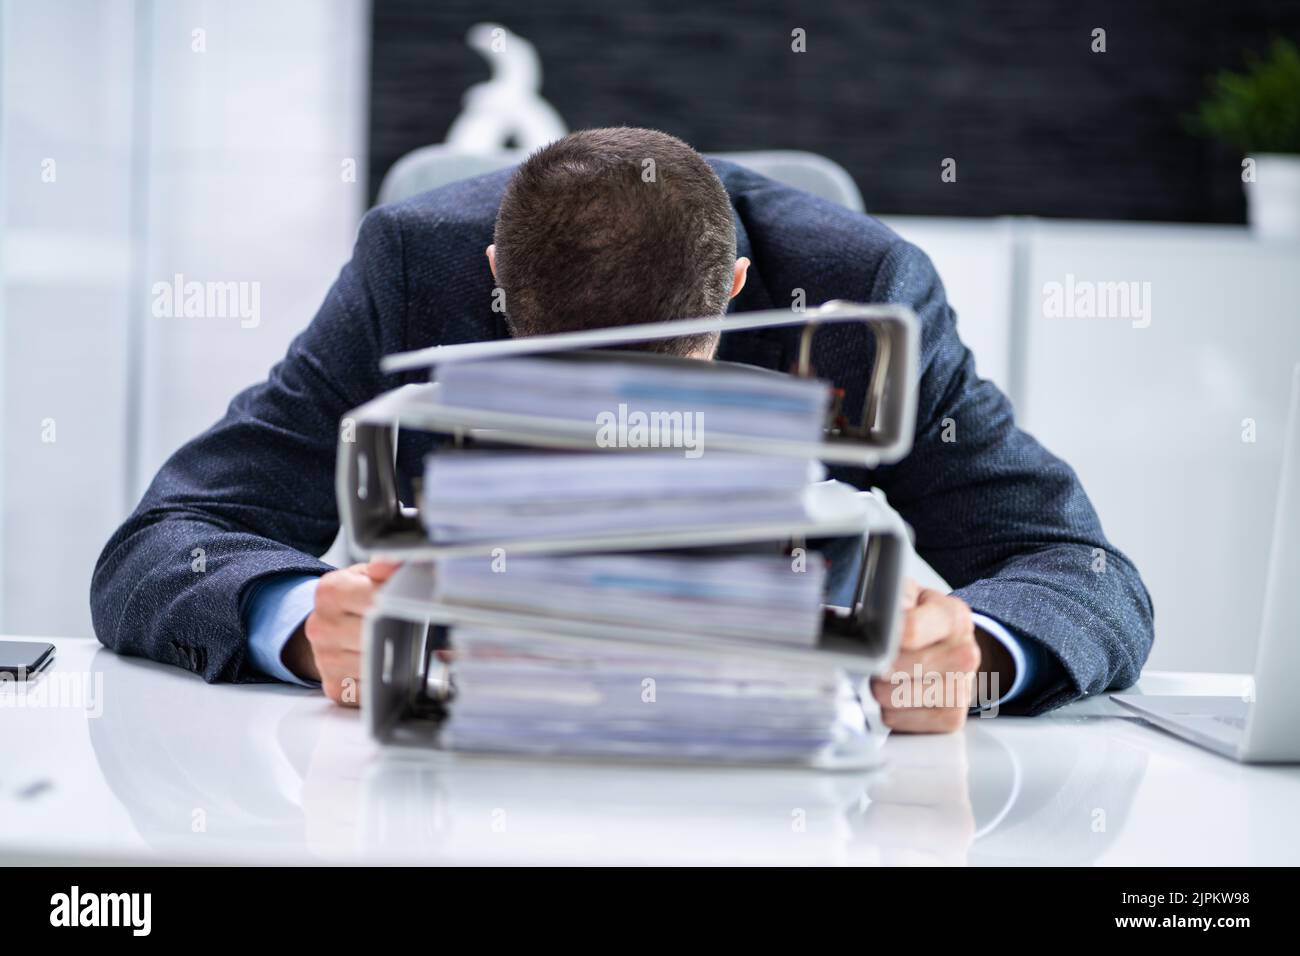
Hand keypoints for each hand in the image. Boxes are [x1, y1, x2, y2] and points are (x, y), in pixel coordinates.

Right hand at [284, 560, 400, 705]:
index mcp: (330, 592)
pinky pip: (373, 689)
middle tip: (410, 624)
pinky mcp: (335, 687)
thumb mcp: (370, 574)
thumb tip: (391, 564)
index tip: (411, 603)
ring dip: (395, 656)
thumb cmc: (356, 599)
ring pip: (377, 662)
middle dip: (398, 629)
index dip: (399, 601)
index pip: (374, 598)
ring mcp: (325, 660)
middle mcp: (321, 627)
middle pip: (376, 633)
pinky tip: (387, 665)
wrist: (332, 627)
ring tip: (398, 643)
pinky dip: (387, 680)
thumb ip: (388, 565)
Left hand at [870, 580, 979, 732]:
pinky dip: (889, 712)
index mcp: (954, 617)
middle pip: (896, 668)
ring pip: (894, 698)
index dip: (882, 637)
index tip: (874, 636)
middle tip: (879, 658)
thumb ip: (892, 601)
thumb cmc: (922, 623)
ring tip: (888, 677)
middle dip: (877, 664)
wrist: (951, 650)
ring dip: (879, 690)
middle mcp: (965, 654)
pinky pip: (899, 721)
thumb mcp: (909, 597)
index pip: (908, 631)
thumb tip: (877, 617)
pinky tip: (898, 698)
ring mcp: (962, 689)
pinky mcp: (952, 719)